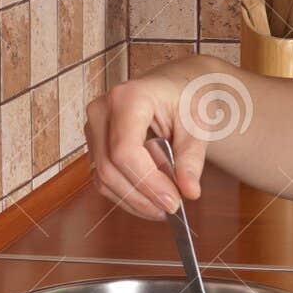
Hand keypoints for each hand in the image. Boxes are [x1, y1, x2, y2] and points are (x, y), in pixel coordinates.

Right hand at [85, 59, 219, 218]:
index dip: (147, 182)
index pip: (125, 151)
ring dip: (134, 199)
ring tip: (165, 206)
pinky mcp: (96, 142)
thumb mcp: (197, 125)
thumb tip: (189, 192)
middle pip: (110, 167)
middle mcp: (103, 109)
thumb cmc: (187, 96)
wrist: (178, 83)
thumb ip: (191, 159)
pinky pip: (103, 177)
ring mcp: (95, 125)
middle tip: (172, 209)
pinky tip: (150, 198)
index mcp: (128, 97)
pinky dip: (127, 193)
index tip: (172, 202)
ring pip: (103, 177)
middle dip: (141, 195)